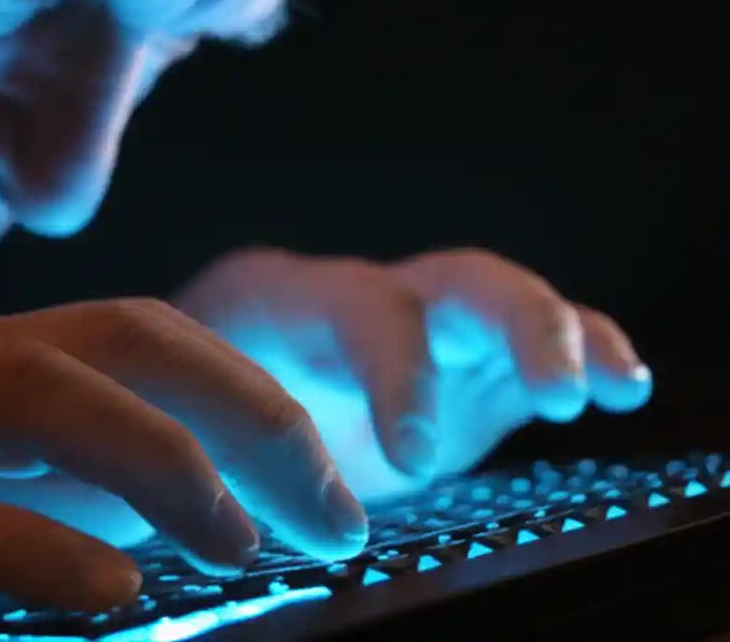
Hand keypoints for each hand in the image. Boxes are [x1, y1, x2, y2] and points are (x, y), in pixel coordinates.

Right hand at [0, 299, 365, 636]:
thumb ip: (16, 469)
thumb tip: (133, 514)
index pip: (134, 340)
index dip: (244, 398)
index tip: (320, 483)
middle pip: (119, 342)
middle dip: (247, 414)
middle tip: (336, 513)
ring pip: (39, 398)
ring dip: (163, 467)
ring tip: (247, 545)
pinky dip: (27, 548)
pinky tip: (111, 599)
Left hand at [175, 248, 651, 498]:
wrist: (194, 398)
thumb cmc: (177, 406)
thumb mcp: (178, 414)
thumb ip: (209, 442)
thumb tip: (232, 513)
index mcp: (281, 300)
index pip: (355, 310)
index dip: (397, 377)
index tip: (413, 460)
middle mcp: (362, 301)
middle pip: (448, 284)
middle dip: (513, 327)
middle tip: (554, 395)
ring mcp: (420, 328)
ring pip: (505, 301)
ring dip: (562, 339)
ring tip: (610, 387)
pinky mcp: (461, 368)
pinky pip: (535, 345)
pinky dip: (585, 356)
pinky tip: (620, 387)